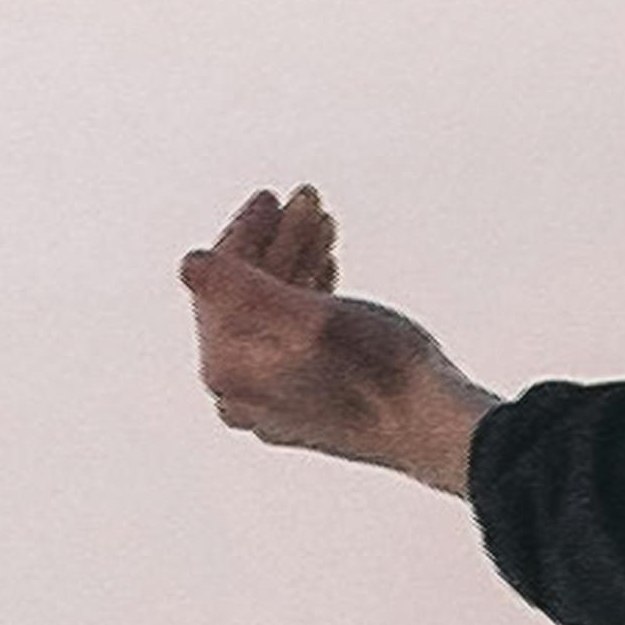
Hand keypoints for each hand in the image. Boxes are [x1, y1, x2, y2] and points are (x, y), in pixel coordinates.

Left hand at [181, 185, 492, 493]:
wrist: (435, 426)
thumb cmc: (381, 373)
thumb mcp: (311, 319)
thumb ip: (241, 290)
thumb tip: (190, 264)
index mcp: (229, 368)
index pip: (219, 282)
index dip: (246, 233)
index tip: (271, 198)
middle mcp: (239, 391)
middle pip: (243, 297)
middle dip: (276, 243)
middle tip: (305, 201)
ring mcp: (270, 400)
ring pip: (271, 314)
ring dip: (295, 263)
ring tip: (323, 228)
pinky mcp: (303, 402)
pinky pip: (291, 337)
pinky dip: (307, 298)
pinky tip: (326, 271)